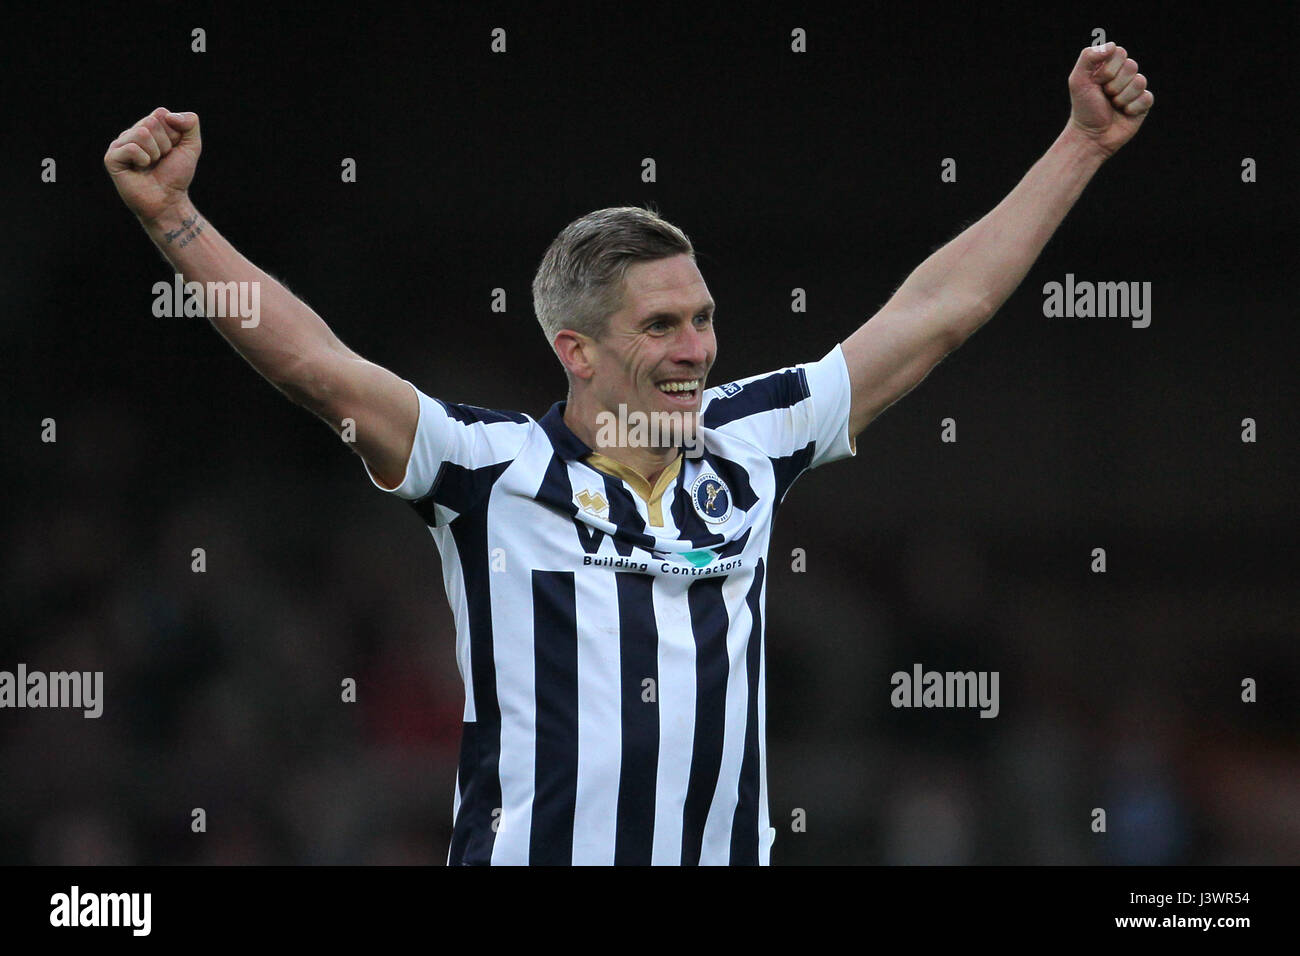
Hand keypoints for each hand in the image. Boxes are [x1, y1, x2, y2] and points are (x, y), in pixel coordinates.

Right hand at [103, 107, 201, 221]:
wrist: (169, 201)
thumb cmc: (177, 175)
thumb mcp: (191, 146)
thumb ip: (190, 123)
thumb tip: (169, 115)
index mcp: (148, 127)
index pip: (162, 113)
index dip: (174, 134)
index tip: (172, 151)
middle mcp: (131, 133)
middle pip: (151, 122)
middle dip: (165, 145)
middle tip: (161, 161)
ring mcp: (119, 144)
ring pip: (142, 133)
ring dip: (155, 154)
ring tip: (151, 165)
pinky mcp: (112, 158)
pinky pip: (132, 148)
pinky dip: (143, 160)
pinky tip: (139, 169)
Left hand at [1066, 42, 1153, 157]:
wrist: (1090, 136)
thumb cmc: (1083, 108)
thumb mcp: (1078, 81)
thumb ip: (1088, 57)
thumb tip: (1112, 45)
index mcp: (1109, 66)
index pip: (1119, 52)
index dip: (1108, 69)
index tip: (1096, 82)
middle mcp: (1124, 75)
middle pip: (1131, 66)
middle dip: (1114, 85)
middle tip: (1105, 96)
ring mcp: (1135, 89)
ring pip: (1140, 81)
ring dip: (1122, 98)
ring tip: (1113, 105)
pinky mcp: (1143, 104)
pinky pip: (1146, 98)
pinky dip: (1132, 108)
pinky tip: (1124, 114)